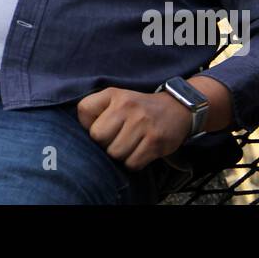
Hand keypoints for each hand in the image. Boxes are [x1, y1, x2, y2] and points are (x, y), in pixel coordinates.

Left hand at [76, 86, 192, 170]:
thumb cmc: (138, 109)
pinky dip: (133, 162)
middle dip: (105, 143)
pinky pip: (132, 163)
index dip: (88, 124)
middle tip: (116, 139)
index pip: (84, 110)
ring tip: (129, 145)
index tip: (101, 126)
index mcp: (114, 94)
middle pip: (98, 137)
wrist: (176, 110)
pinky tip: (140, 152)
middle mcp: (128, 106)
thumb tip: (82, 132)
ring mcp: (142, 124)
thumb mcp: (116, 98)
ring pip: (115, 153)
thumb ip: (96, 109)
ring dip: (120, 155)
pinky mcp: (155, 141)